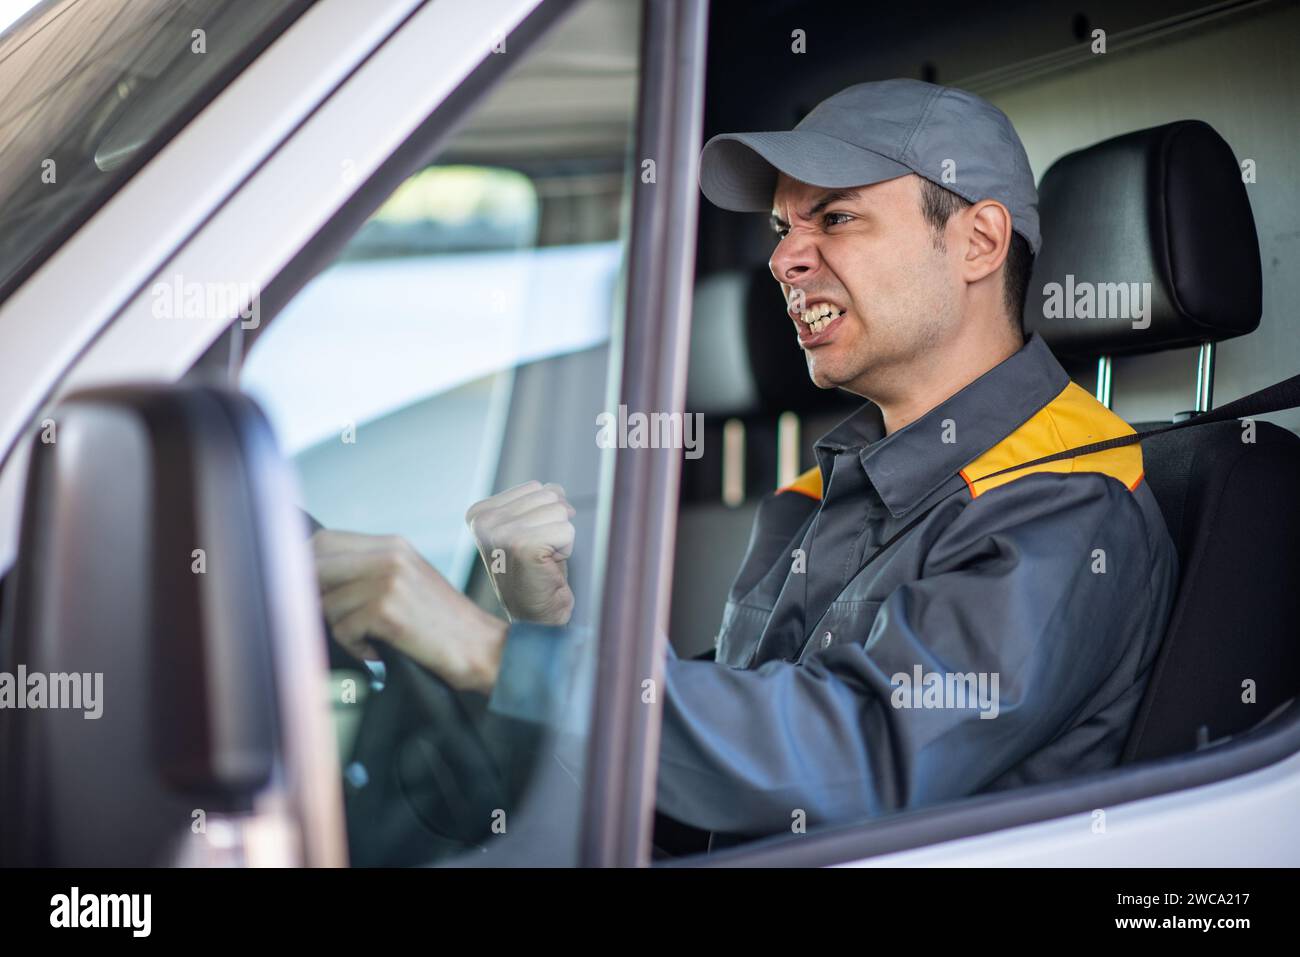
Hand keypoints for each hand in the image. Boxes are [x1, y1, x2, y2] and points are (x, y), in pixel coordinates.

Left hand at [311, 529, 506, 692]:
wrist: (482, 648)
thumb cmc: (442, 624)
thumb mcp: (408, 581)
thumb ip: (368, 571)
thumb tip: (311, 578)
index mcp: (393, 544)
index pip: (325, 540)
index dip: (305, 565)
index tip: (306, 592)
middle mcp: (390, 555)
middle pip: (316, 566)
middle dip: (313, 598)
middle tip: (332, 621)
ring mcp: (388, 581)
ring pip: (326, 604)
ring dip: (341, 629)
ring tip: (369, 639)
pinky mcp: (387, 610)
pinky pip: (342, 630)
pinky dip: (355, 647)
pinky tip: (378, 651)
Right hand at [465, 481, 575, 625]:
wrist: (535, 617)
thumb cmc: (535, 572)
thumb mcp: (529, 527)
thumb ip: (539, 500)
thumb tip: (556, 490)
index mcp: (479, 514)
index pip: (535, 487)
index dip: (544, 515)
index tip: (528, 544)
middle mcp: (485, 522)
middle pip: (549, 496)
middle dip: (555, 524)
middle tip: (539, 554)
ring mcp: (502, 533)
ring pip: (560, 512)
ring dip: (560, 538)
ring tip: (542, 560)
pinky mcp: (524, 546)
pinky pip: (567, 531)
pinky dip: (566, 550)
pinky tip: (548, 567)